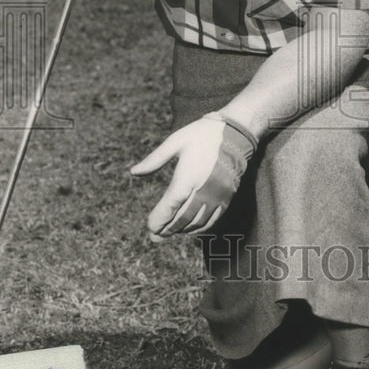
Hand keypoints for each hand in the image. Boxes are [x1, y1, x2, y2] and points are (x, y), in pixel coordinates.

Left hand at [130, 114, 257, 240]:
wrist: (235, 132)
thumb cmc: (201, 135)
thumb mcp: (175, 142)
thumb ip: (154, 160)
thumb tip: (133, 172)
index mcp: (188, 175)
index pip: (171, 205)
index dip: (159, 219)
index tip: (150, 226)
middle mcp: (203, 189)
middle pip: (182, 218)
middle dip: (167, 229)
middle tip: (155, 236)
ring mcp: (217, 195)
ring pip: (197, 221)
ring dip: (182, 229)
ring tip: (169, 232)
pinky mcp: (227, 197)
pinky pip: (212, 219)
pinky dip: (200, 227)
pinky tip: (190, 228)